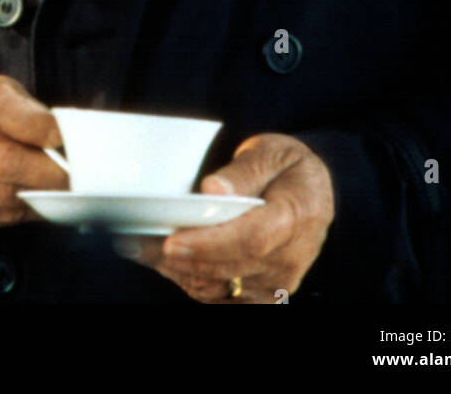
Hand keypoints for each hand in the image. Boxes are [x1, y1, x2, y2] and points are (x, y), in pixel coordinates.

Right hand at [0, 72, 66, 235]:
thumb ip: (16, 105)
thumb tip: (56, 132)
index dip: (36, 124)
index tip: (62, 134)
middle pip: (3, 162)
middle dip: (47, 171)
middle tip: (74, 173)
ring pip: (1, 198)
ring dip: (37, 194)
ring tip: (58, 187)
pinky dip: (19, 211)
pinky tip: (31, 200)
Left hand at [113, 133, 333, 303]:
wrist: (314, 191)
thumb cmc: (288, 166)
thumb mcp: (271, 151)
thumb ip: (243, 171)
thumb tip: (211, 188)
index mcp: (296, 216)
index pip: (251, 240)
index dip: (209, 244)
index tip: (171, 241)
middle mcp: (291, 258)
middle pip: (230, 267)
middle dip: (181, 259)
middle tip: (136, 243)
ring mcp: (279, 281)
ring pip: (222, 288)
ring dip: (180, 272)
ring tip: (141, 251)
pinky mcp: (266, 293)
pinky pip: (225, 299)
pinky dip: (193, 283)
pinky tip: (167, 265)